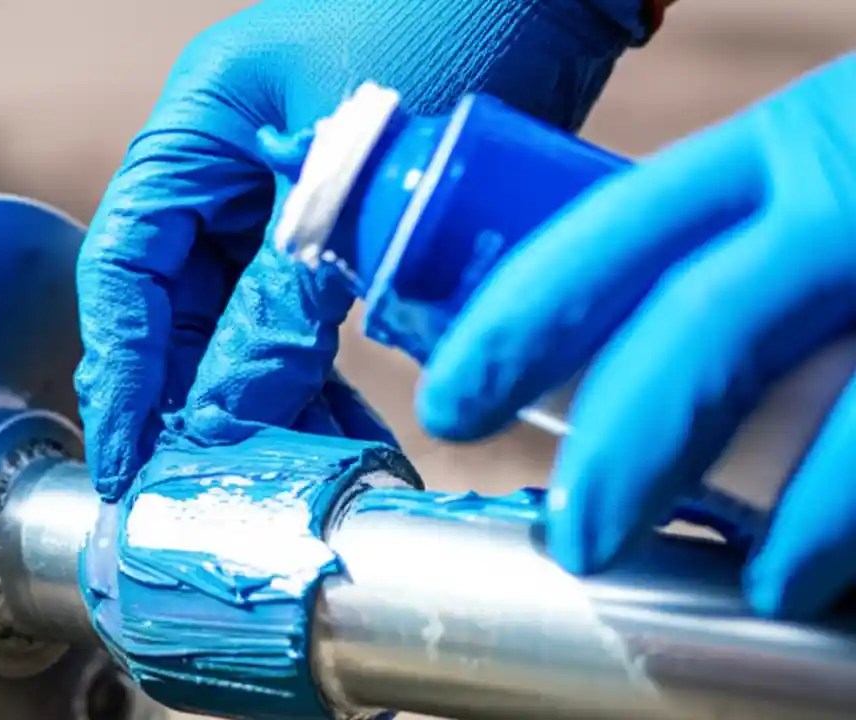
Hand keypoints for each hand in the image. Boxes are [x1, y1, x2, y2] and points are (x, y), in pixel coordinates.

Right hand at [76, 0, 650, 499]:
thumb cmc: (457, 27)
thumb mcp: (358, 178)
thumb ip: (286, 300)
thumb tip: (228, 419)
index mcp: (196, 127)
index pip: (124, 264)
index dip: (120, 369)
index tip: (128, 458)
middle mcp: (220, 165)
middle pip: (175, 305)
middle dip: (190, 399)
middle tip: (205, 486)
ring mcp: (275, 193)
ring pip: (237, 319)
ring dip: (258, 397)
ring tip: (282, 474)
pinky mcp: (331, 221)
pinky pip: (298, 312)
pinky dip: (312, 373)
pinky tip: (340, 431)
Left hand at [419, 54, 855, 618]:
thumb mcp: (828, 176)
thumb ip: (747, 247)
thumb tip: (620, 359)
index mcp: (787, 146)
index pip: (612, 234)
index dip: (515, 325)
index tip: (451, 403)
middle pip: (704, 330)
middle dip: (625, 447)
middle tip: (574, 536)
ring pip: (850, 423)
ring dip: (798, 525)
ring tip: (763, 583)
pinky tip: (854, 572)